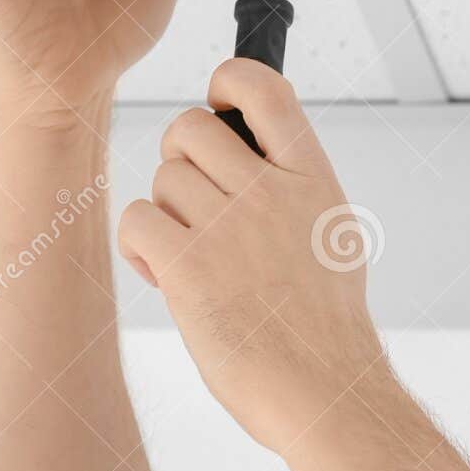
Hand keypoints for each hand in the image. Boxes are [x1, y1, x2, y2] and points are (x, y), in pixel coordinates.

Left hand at [118, 59, 390, 453]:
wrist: (324, 388)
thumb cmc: (326, 325)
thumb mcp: (332, 233)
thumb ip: (296, 187)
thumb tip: (258, 153)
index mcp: (311, 178)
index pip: (264, 88)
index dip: (228, 81)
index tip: (220, 106)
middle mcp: (270, 191)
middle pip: (188, 128)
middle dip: (180, 161)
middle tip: (194, 202)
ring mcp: (229, 225)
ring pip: (162, 178)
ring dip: (164, 213)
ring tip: (188, 253)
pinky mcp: (188, 265)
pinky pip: (137, 220)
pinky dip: (140, 247)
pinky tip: (163, 274)